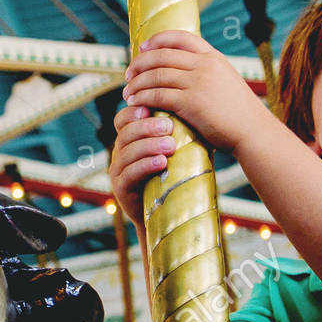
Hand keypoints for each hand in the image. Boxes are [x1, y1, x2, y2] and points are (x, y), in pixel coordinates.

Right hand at [109, 103, 174, 226]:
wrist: (166, 214)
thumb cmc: (174, 177)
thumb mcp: (178, 151)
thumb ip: (182, 133)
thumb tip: (203, 111)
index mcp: (130, 140)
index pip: (124, 119)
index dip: (134, 111)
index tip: (151, 107)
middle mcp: (120, 152)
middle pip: (126, 132)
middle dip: (147, 127)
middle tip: (169, 126)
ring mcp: (118, 170)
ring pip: (127, 152)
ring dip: (149, 146)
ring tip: (170, 145)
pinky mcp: (120, 188)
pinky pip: (129, 173)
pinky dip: (145, 165)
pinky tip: (162, 162)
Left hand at [121, 30, 267, 154]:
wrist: (254, 132)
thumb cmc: (240, 113)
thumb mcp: (226, 82)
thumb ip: (207, 73)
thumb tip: (184, 71)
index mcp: (214, 57)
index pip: (180, 37)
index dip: (157, 40)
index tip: (142, 48)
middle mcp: (205, 65)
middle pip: (162, 55)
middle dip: (140, 63)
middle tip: (128, 74)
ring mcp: (199, 82)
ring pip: (156, 75)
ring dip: (137, 83)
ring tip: (127, 92)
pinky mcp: (192, 102)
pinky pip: (158, 95)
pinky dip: (143, 97)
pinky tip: (135, 103)